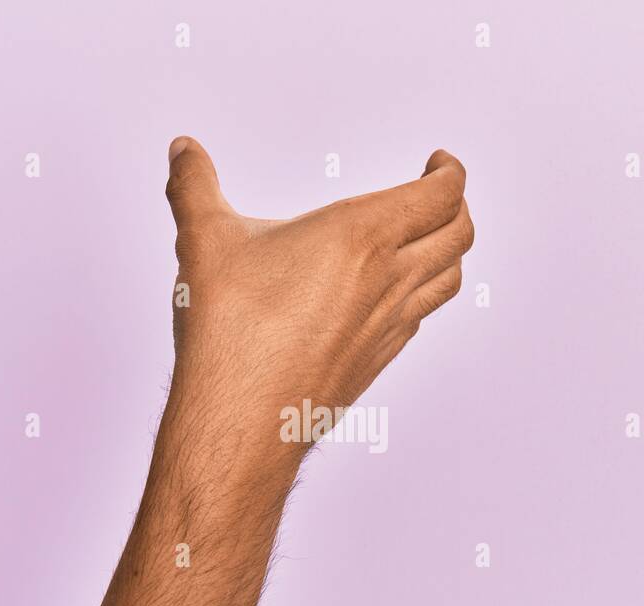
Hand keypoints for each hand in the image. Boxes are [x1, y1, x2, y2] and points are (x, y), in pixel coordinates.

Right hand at [163, 137, 473, 456]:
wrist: (244, 416)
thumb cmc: (233, 330)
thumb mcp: (205, 240)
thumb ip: (193, 186)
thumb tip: (184, 151)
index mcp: (363, 237)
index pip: (441, 195)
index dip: (450, 172)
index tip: (439, 162)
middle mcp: (389, 280)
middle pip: (459, 234)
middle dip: (456, 205)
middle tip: (437, 192)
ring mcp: (388, 325)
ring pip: (449, 279)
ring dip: (449, 251)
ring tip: (428, 237)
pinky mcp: (376, 359)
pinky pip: (420, 317)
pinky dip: (423, 294)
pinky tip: (395, 294)